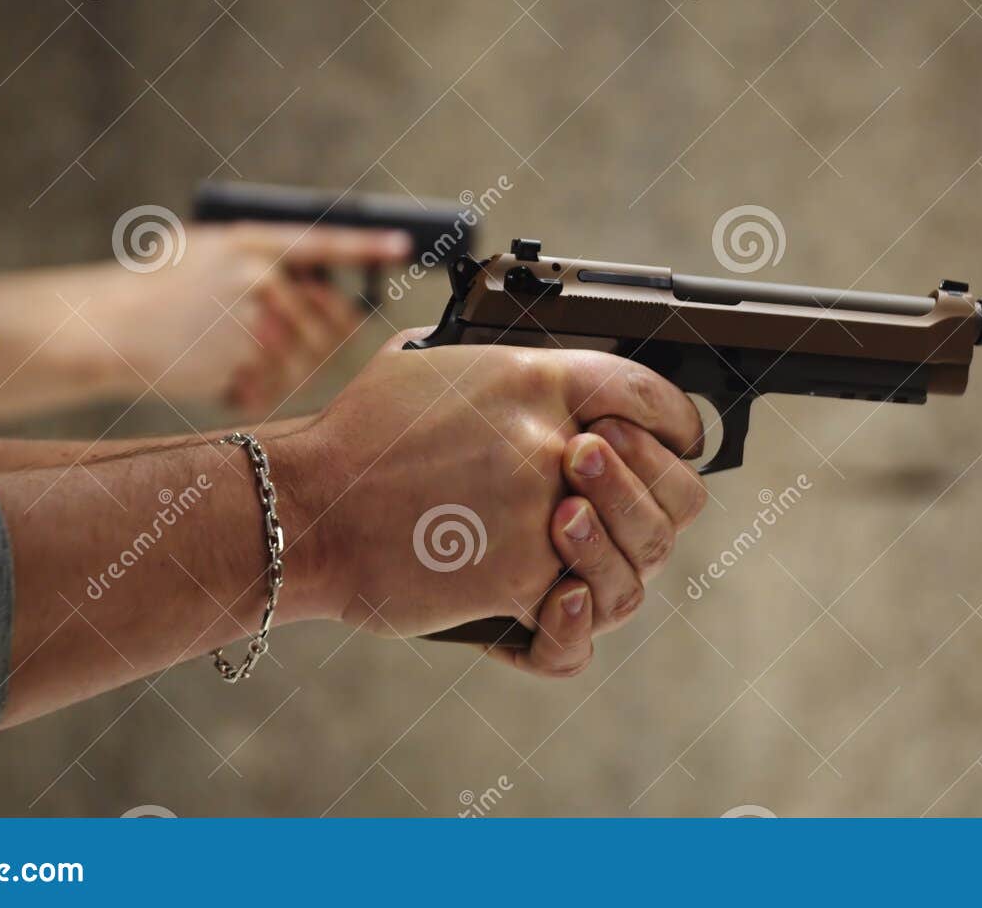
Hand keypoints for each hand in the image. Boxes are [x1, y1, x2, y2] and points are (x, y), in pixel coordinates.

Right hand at [82, 222, 408, 413]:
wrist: (105, 326)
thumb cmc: (153, 292)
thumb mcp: (202, 252)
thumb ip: (257, 261)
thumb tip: (315, 280)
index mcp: (252, 243)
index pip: (326, 244)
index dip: (368, 248)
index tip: (403, 249)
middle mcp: (261, 277)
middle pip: (332, 318)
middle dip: (323, 339)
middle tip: (284, 348)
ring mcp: (256, 320)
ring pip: (306, 357)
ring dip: (283, 370)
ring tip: (238, 362)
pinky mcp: (246, 361)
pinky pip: (276, 386)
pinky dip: (256, 390)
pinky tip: (222, 378)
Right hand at [277, 330, 707, 675]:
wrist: (305, 510)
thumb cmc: (355, 440)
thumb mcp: (424, 366)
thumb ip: (483, 362)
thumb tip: (492, 359)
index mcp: (540, 379)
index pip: (654, 399)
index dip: (676, 428)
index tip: (671, 444)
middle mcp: (555, 442)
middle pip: (672, 488)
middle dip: (659, 505)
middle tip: (621, 512)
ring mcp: (546, 515)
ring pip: (639, 558)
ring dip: (617, 560)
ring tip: (570, 549)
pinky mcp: (524, 580)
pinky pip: (583, 616)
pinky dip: (573, 621)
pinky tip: (560, 601)